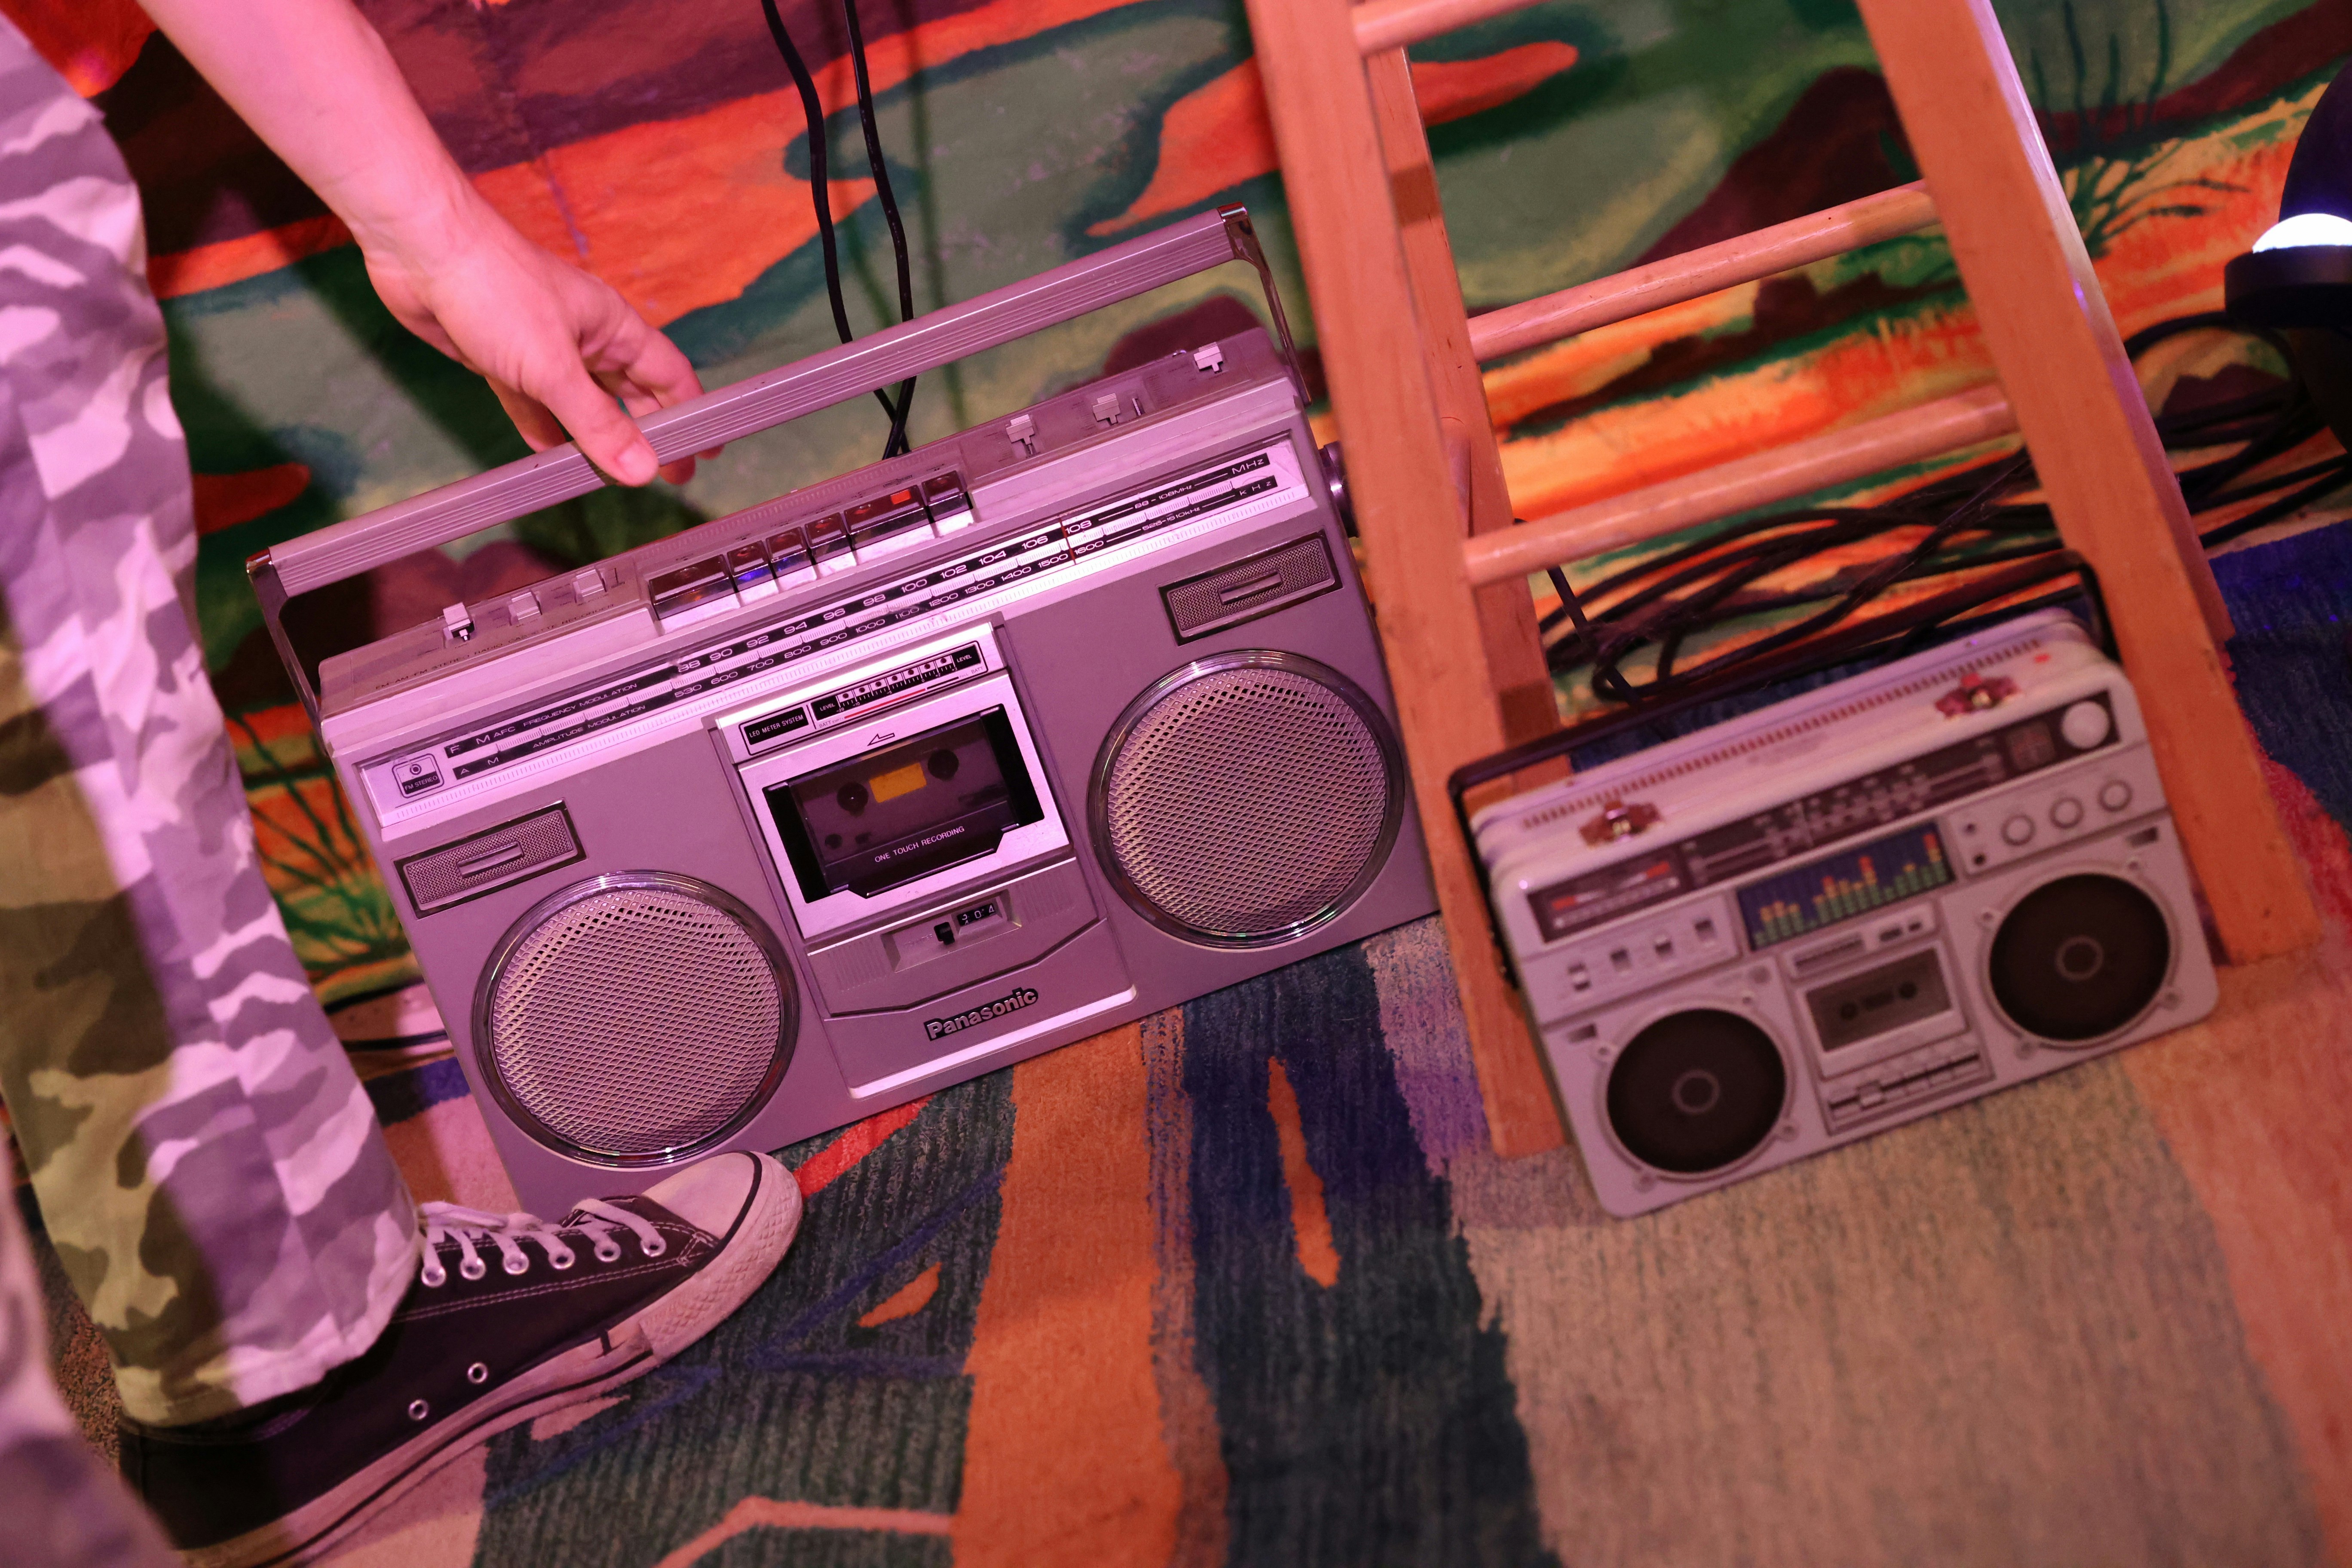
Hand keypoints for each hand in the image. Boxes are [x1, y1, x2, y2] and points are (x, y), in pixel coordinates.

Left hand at [360, 192, 710, 486]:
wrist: (421, 250)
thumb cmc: (496, 288)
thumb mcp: (555, 367)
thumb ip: (598, 422)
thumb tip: (642, 470)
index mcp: (613, 327)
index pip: (669, 376)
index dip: (691, 412)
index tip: (707, 448)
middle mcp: (585, 337)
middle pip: (630, 393)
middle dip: (650, 432)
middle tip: (667, 475)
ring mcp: (543, 348)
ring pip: (582, 403)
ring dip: (595, 438)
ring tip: (612, 477)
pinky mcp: (503, 359)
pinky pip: (533, 403)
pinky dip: (543, 429)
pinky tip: (549, 455)